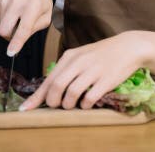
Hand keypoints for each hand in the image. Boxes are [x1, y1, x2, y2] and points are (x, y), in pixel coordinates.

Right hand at [0, 0, 52, 55]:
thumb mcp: (47, 14)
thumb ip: (35, 28)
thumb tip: (19, 39)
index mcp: (34, 6)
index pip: (24, 28)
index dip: (17, 42)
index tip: (11, 52)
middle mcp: (18, 1)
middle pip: (4, 30)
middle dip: (9, 36)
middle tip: (19, 29)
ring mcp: (5, 0)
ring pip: (1, 26)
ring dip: (9, 26)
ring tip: (19, 15)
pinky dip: (5, 20)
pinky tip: (13, 11)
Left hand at [20, 31, 147, 110]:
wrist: (128, 47)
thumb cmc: (102, 53)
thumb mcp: (81, 56)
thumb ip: (66, 70)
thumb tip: (49, 89)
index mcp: (70, 56)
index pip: (49, 79)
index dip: (36, 96)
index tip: (26, 108)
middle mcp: (79, 62)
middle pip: (56, 87)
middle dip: (53, 102)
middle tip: (57, 105)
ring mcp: (93, 71)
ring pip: (71, 94)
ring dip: (68, 104)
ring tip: (72, 104)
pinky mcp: (105, 80)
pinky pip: (89, 98)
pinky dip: (84, 104)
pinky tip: (86, 103)